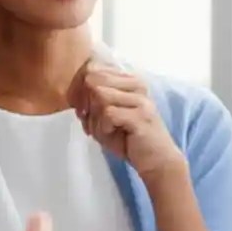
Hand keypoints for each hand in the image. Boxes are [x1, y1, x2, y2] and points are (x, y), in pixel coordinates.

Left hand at [68, 60, 183, 177]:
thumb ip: (91, 103)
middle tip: (92, 123)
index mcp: (129, 81)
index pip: (94, 68)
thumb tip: (74, 93)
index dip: (80, 89)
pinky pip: (107, 113)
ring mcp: (140, 99)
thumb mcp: (105, 118)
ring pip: (99, 95)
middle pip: (94, 80)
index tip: (83, 110)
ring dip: (95, 119)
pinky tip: (113, 134)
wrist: (157, 162)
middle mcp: (137, 85)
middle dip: (86, 104)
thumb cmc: (129, 140)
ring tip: (105, 131)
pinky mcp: (140, 116)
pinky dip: (103, 128)